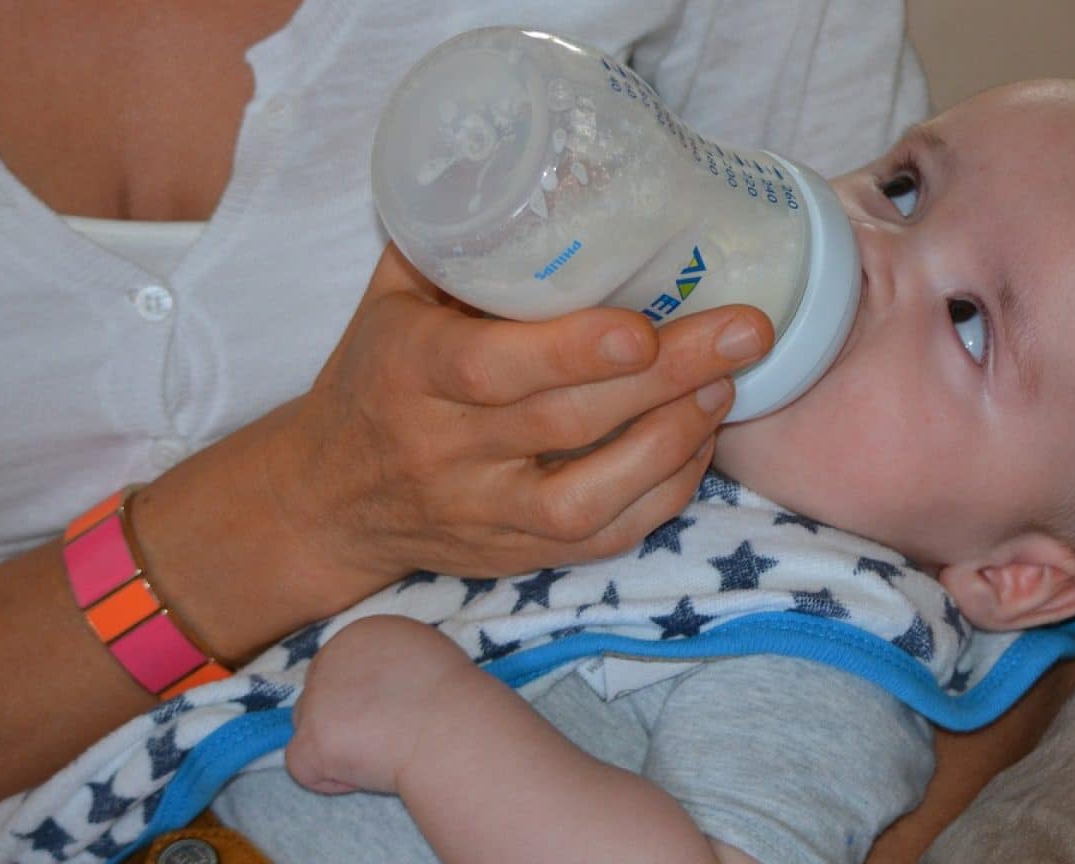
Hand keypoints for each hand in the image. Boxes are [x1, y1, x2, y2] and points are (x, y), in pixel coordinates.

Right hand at [261, 245, 773, 602]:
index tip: (641, 325)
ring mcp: (482, 511)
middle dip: (667, 377)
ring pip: (589, 496)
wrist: (329, 496)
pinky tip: (700, 441)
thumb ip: (462, 243)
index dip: (571, 351)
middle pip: (564, 422)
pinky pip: (602, 539)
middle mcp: (443, 448)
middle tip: (745, 331)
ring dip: (673, 439)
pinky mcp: (517, 556)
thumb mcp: (392, 296)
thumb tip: (561, 174)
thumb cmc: (376, 374)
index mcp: (406, 369)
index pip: (488, 368)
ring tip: (728, 382)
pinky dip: (664, 494)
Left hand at [286, 616, 461, 794]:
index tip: (394, 712)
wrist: (451, 728)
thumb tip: (385, 684)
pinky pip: (303, 767)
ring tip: (380, 755)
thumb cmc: (455, 696)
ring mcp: (315, 699)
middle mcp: (330, 657)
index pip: (341, 667)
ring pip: (308, 729)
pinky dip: (331, 780)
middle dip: (343, 720)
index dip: (364, 697)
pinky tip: (367, 774)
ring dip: (337, 746)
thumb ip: (392, 662)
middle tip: (385, 737)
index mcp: (361, 634)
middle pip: (319, 696)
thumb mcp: (426, 654)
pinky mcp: (310, 739)